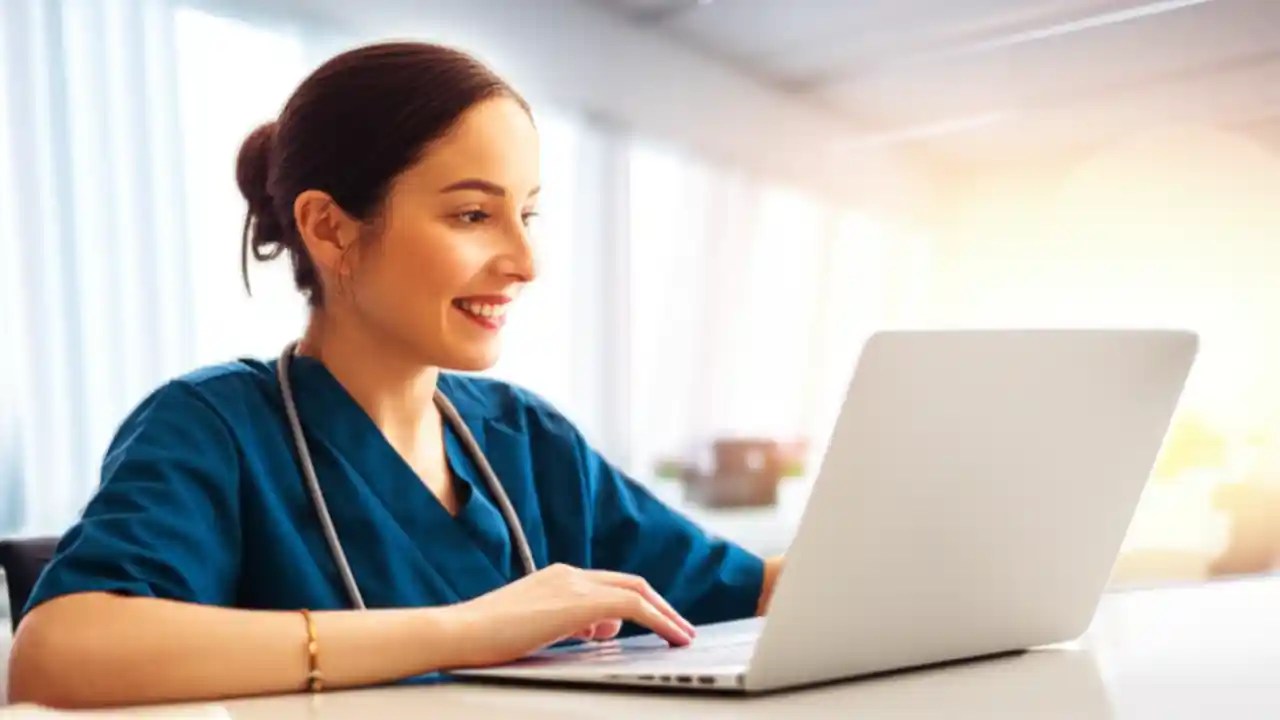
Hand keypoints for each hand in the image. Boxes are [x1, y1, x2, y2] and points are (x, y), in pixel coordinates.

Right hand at [445, 563, 695, 667]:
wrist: (459, 632)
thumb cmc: (485, 637)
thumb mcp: (534, 627)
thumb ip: (567, 624)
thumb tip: (598, 630)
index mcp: (557, 577)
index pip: (610, 584)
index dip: (639, 602)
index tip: (655, 620)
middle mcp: (569, 574)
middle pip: (631, 582)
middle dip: (661, 605)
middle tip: (680, 628)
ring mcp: (574, 584)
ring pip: (637, 591)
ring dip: (665, 614)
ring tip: (681, 636)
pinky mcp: (578, 601)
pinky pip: (633, 605)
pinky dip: (659, 619)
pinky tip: (672, 637)